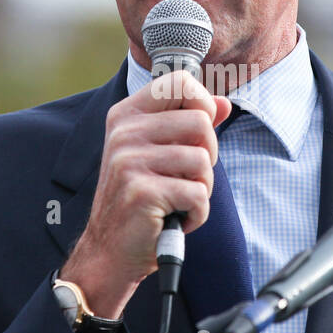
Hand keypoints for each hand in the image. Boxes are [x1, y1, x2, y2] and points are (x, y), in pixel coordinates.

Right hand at [60, 69, 231, 332]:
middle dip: (208, 155)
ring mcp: (130, 161)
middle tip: (188, 177)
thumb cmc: (139, 199)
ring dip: (202, 188)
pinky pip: (198, 194)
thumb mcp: (159, 154)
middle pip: (200, 122)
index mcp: (127, 116)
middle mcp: (124, 133)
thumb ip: (189, 125)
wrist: (110, 250)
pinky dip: (197, 213)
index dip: (202, 103)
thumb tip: (223, 104)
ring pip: (203, 160)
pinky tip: (176, 218)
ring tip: (178, 200)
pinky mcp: (142, 191)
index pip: (179, 82)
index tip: (198, 132)